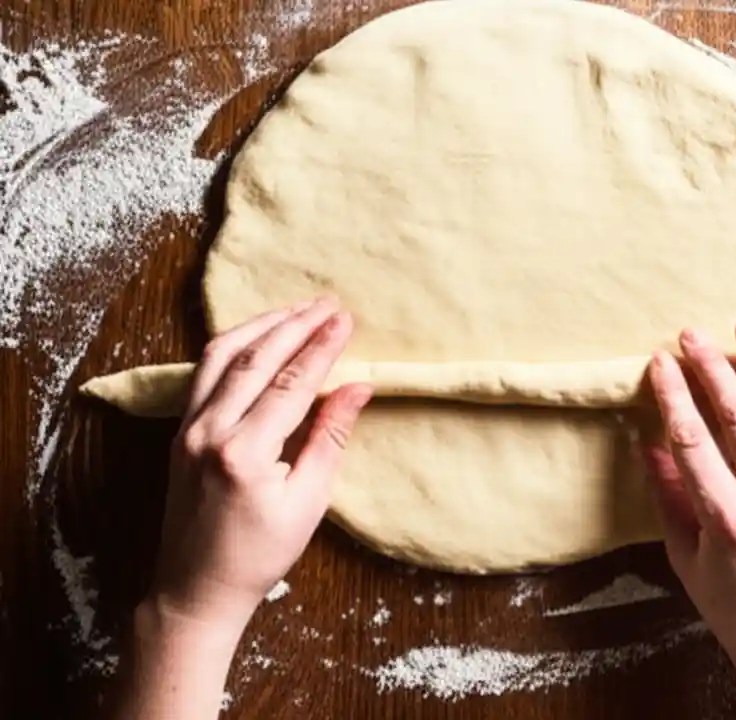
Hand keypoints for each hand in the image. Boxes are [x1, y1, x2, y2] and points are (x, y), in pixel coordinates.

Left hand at [150, 296, 371, 628]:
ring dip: (263, 326)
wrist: (197, 587)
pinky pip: (204, 372)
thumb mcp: (309, 501)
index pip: (292, 383)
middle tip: (329, 304)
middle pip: (257, 358)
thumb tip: (358, 386)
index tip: (347, 320)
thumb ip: (330, 437)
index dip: (322, 348)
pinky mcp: (179, 431)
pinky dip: (234, 345)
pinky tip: (259, 335)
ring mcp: (187, 428)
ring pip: (222, 355)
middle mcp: (209, 431)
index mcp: (245, 453)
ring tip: (298, 308)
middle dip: (296, 325)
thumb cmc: (261, 554)